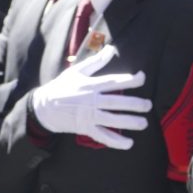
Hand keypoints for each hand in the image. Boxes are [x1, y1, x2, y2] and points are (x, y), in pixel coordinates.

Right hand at [30, 46, 151, 149]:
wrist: (44, 107)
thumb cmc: (61, 87)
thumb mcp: (77, 71)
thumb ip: (96, 62)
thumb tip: (111, 49)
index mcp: (90, 85)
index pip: (114, 81)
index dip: (130, 79)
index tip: (142, 77)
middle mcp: (91, 101)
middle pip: (117, 102)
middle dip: (135, 104)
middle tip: (148, 105)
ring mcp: (89, 116)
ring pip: (113, 120)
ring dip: (129, 122)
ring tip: (144, 123)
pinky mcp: (86, 129)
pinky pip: (103, 137)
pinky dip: (116, 142)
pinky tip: (129, 144)